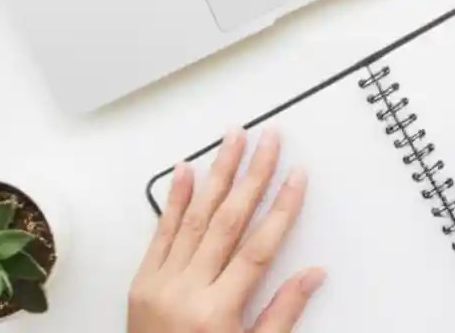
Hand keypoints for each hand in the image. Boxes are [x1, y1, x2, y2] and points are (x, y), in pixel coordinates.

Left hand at [129, 129, 324, 332]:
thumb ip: (283, 313)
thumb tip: (313, 274)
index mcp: (217, 313)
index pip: (259, 248)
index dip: (282, 209)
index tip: (297, 177)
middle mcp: (185, 292)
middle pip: (227, 220)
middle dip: (252, 175)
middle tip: (268, 141)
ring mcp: (159, 284)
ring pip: (194, 217)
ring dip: (217, 173)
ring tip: (231, 140)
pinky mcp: (141, 282)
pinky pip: (160, 232)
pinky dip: (174, 200)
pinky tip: (186, 171)